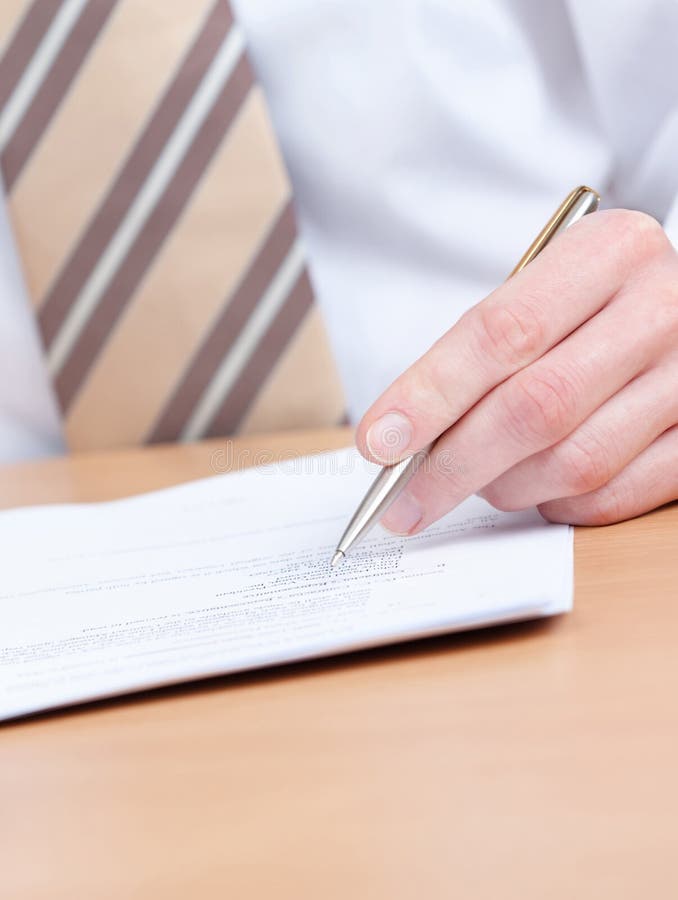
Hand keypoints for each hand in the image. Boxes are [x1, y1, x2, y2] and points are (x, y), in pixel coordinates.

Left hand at [356, 210, 677, 532]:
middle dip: (453, 465)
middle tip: (401, 501)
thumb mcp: (539, 291)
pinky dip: (555, 504)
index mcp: (611, 251)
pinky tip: (533, 489)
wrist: (673, 307)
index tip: (378, 442)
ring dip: (504, 487)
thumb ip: (478, 353)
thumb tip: (398, 439)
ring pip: (575, 462)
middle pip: (537, 406)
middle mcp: (663, 309)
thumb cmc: (585, 305)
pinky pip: (612, 496)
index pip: (503, 331)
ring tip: (473, 482)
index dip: (431, 394)